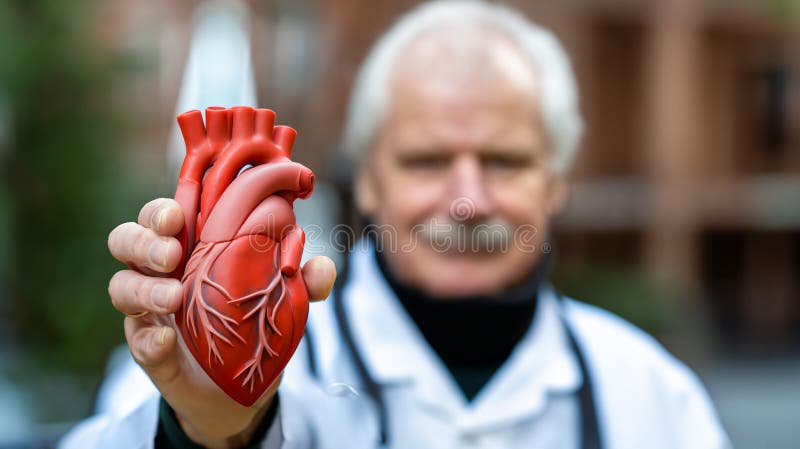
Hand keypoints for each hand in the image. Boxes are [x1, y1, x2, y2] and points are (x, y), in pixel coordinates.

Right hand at [108, 198, 334, 448]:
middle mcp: (161, 273)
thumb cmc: (254, 324)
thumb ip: (302, 282)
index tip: (180, 215)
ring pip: (120, 286)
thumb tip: (322, 268)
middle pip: (126, 239)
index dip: (163, 210)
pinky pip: (136, 339)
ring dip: (144, 288)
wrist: (241, 388)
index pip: (163, 215)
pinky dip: (148, 338)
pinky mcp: (149, 349)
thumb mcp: (283, 300)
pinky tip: (167, 339)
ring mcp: (149, 311)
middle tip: (171, 254)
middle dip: (144, 241)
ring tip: (175, 298)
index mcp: (191, 248)